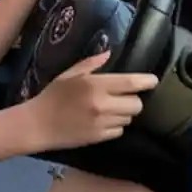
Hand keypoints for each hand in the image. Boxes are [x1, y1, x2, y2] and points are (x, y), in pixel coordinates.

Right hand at [23, 51, 157, 150]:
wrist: (38, 125)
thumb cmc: (52, 96)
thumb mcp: (69, 75)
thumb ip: (91, 64)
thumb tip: (108, 53)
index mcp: (95, 85)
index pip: (131, 82)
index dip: (147, 81)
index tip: (152, 80)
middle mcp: (102, 104)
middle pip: (136, 104)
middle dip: (133, 99)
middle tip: (124, 97)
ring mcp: (102, 123)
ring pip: (129, 118)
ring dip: (124, 113)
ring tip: (111, 109)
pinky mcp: (99, 138)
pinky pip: (119, 131)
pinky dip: (116, 126)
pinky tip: (103, 121)